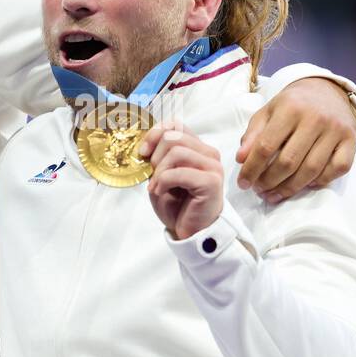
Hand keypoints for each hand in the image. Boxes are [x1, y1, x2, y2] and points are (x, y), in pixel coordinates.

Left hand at [141, 122, 224, 240]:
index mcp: (198, 148)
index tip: (143, 152)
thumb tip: (144, 145)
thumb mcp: (161, 175)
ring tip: (156, 187)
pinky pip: (179, 172)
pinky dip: (163, 182)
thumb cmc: (177, 205)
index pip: (176, 124)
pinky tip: (161, 192)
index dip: (155, 134)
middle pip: (174, 136)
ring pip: (176, 152)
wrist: (190, 232)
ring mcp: (212, 167)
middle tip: (152, 176)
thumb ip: (158, 156)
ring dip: (159, 171)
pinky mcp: (211, 182)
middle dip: (155, 156)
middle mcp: (209, 154)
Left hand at [236, 78, 355, 203]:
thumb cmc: (293, 105)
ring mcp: (336, 130)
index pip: (266, 146)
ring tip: (274, 194)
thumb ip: (253, 134)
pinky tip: (305, 185)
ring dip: (290, 188)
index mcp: (290, 108)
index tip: (243, 183)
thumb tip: (241, 159)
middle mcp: (315, 118)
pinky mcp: (352, 141)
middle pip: (288, 162)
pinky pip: (337, 170)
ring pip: (311, 170)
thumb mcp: (268, 112)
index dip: (252, 169)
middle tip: (259, 190)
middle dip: (269, 182)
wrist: (328, 91)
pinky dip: (320, 182)